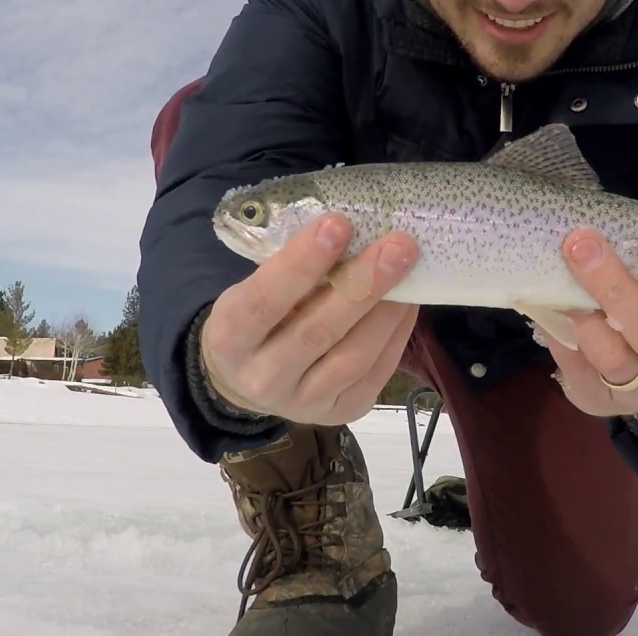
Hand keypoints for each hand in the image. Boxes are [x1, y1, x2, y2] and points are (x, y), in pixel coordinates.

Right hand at [200, 213, 419, 425]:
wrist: (247, 380)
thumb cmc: (258, 319)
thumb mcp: (254, 290)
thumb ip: (293, 270)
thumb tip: (355, 231)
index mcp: (229, 336)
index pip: (266, 299)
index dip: (302, 263)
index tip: (338, 224)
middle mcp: (262, 377)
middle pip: (317, 332)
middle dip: (362, 285)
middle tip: (397, 246)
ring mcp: (302, 402)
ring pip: (352, 358)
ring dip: (386, 312)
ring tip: (408, 272)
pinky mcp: (339, 413)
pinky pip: (374, 375)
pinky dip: (396, 336)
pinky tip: (407, 304)